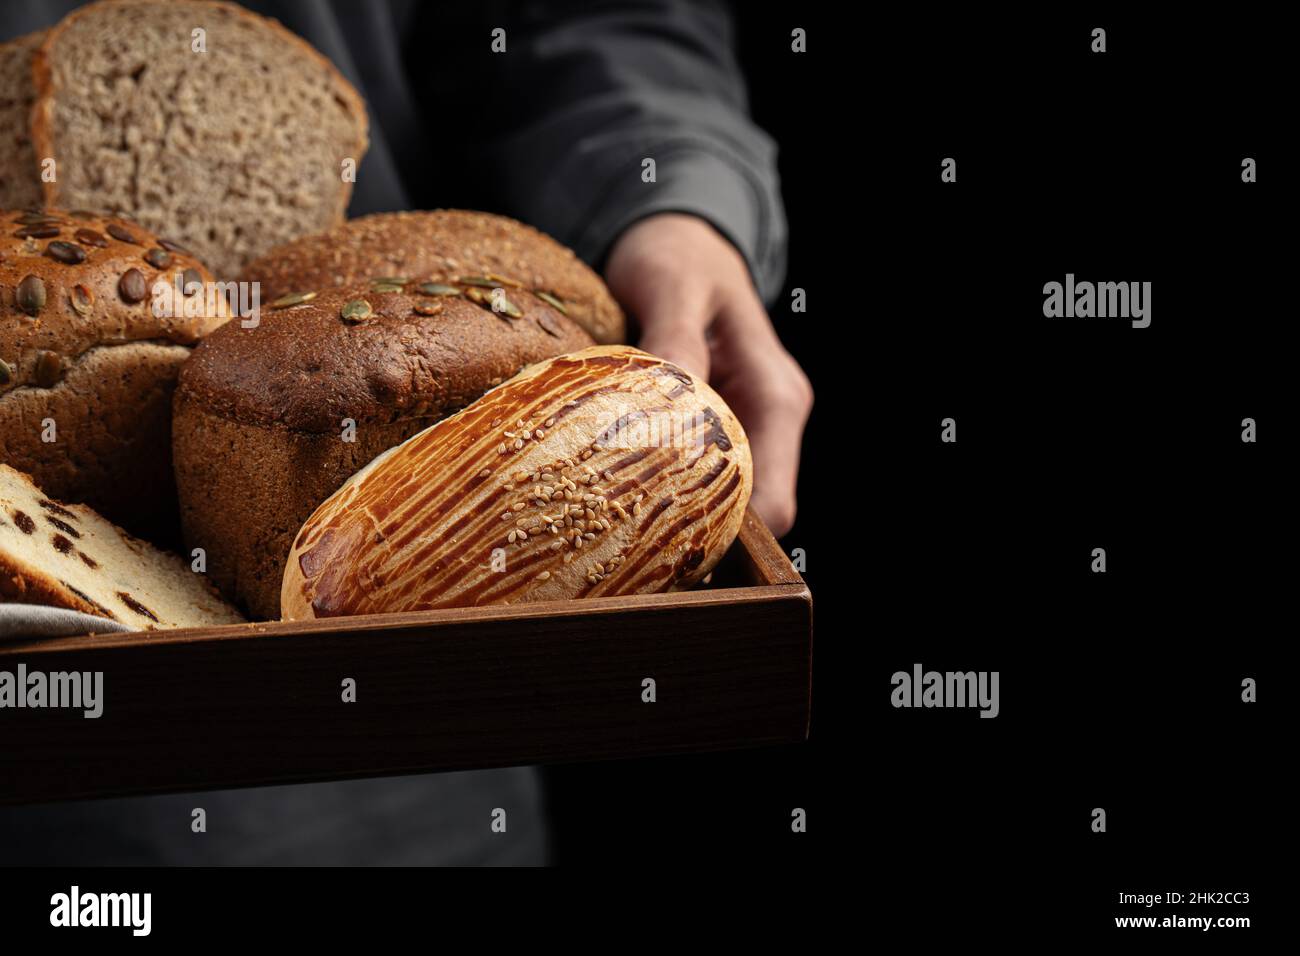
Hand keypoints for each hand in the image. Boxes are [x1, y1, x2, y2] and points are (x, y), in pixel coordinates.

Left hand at [604, 213, 811, 535]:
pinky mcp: (710, 425)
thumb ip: (675, 339)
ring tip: (615, 535)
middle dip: (699, 540)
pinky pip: (696, 475)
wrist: (677, 236)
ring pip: (722, 500)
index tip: (670, 550)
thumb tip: (670, 395)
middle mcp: (767, 420)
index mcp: (776, 396)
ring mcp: (740, 426)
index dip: (732, 537)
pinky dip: (663, 490)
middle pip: (748, 513)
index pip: (774, 502)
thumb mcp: (673, 284)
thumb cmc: (678, 254)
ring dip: (678, 520)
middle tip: (627, 559)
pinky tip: (615, 497)